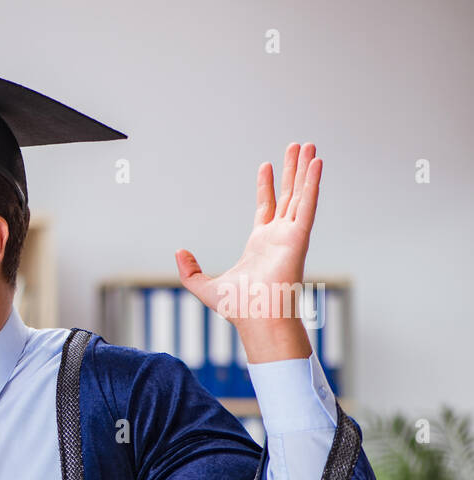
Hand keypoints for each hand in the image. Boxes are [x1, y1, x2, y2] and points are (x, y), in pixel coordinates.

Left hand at [175, 142, 322, 326]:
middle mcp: (279, 236)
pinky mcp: (299, 237)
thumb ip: (190, 270)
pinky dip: (313, 184)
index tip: (266, 166)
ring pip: (301, 195)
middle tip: (297, 147)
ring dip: (306, 170)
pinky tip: (316, 164)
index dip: (266, 186)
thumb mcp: (204, 286)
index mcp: (260, 244)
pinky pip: (308, 205)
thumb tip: (178, 252)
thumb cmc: (239, 308)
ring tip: (309, 146)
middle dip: (292, 171)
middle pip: (288, 195)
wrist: (257, 318)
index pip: (266, 207)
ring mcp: (291, 235)